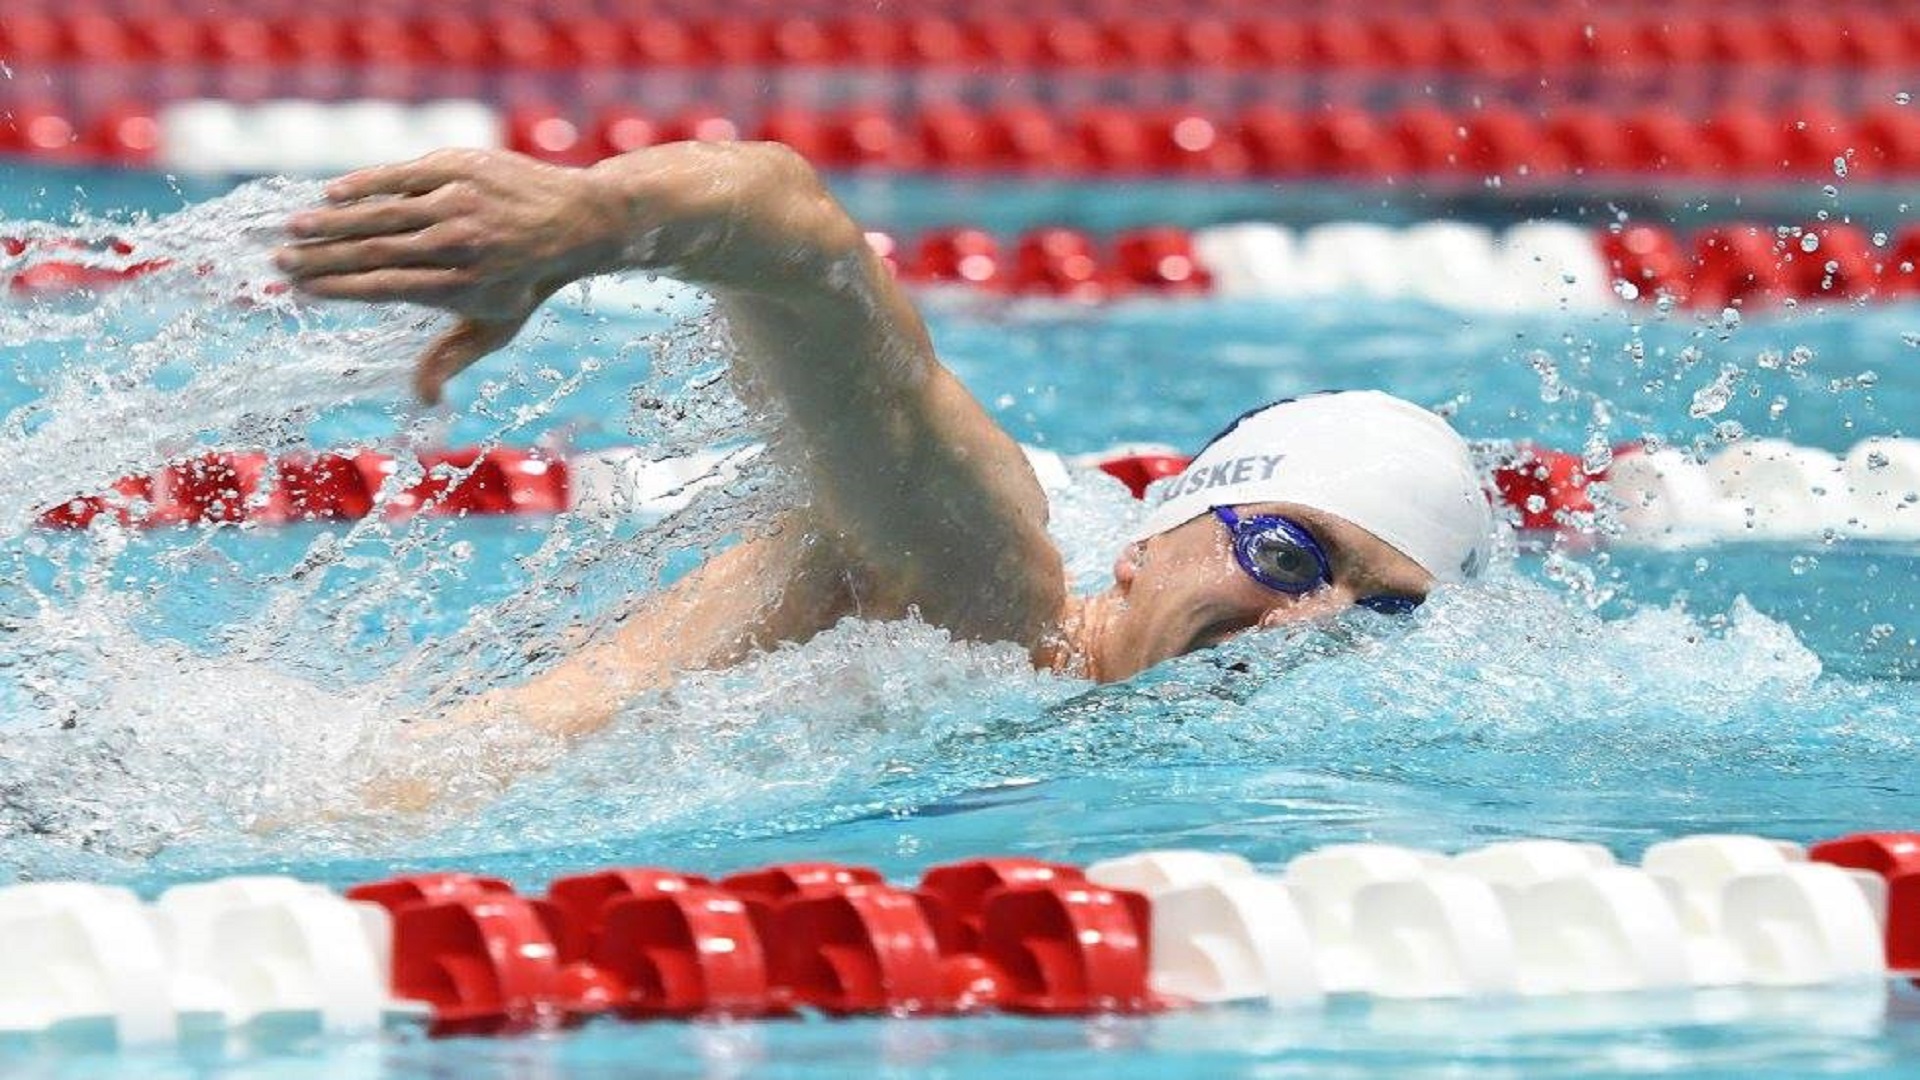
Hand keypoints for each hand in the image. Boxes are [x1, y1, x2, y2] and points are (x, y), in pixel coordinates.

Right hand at [276, 148, 622, 402]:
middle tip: (279, 261)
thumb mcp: (496, 326)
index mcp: (462, 286)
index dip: (339, 288)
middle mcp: (459, 245)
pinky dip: (364, 185)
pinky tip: (330, 195)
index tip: (301, 289)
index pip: (386, 287)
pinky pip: (401, 176)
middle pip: (375, 251)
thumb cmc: (526, 281)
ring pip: (383, 212)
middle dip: (321, 258)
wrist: (576, 221)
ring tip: (293, 228)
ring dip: (331, 221)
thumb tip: (425, 401)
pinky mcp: (459, 166)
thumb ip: (452, 358)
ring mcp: (459, 203)